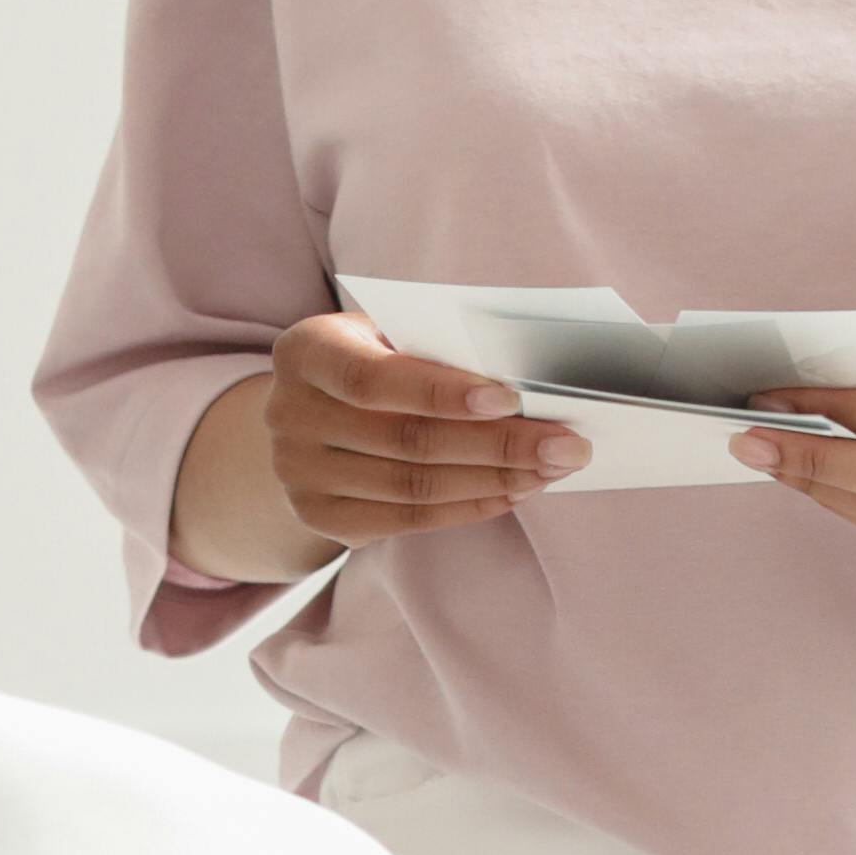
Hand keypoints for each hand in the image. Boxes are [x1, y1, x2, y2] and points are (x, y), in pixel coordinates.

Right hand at [174, 312, 583, 576]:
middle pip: (405, 440)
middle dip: (497, 445)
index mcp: (305, 351)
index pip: (374, 379)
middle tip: (567, 446)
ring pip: (413, 487)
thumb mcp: (386, 335)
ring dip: (494, 480)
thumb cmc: (372, 359)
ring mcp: (298, 473)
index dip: (444, 393)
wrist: (307, 415)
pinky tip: (513, 492)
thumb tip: (526, 387)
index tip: (513, 398)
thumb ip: (434, 351)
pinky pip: (407, 519)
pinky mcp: (319, 517)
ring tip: (551, 470)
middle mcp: (288, 414)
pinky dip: (469, 506)